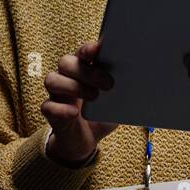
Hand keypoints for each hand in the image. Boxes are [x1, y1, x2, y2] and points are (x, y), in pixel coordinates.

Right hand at [41, 40, 117, 164]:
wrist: (86, 140)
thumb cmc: (102, 114)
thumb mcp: (118, 101)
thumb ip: (125, 90)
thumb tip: (141, 81)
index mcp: (84, 68)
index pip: (82, 52)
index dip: (88, 49)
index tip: (97, 49)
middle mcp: (67, 77)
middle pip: (66, 62)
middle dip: (87, 70)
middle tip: (109, 83)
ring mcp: (57, 94)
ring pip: (52, 79)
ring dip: (74, 86)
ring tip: (94, 97)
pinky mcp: (51, 112)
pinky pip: (48, 106)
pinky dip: (61, 108)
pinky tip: (74, 113)